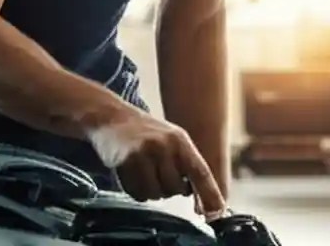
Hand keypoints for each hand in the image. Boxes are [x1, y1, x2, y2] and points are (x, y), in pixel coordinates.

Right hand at [87, 104, 225, 213]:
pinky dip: (137, 190)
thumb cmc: (147, 133)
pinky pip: (137, 193)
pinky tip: (132, 174)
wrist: (113, 117)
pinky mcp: (126, 161)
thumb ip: (189, 166)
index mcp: (180, 140)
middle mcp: (164, 145)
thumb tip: (205, 200)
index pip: (200, 172)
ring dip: (152, 191)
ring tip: (145, 172)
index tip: (217, 212)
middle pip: (177, 189)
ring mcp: (144, 152)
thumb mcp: (173, 140)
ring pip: (157, 194)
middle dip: (170, 189)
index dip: (210, 194)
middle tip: (159, 173)